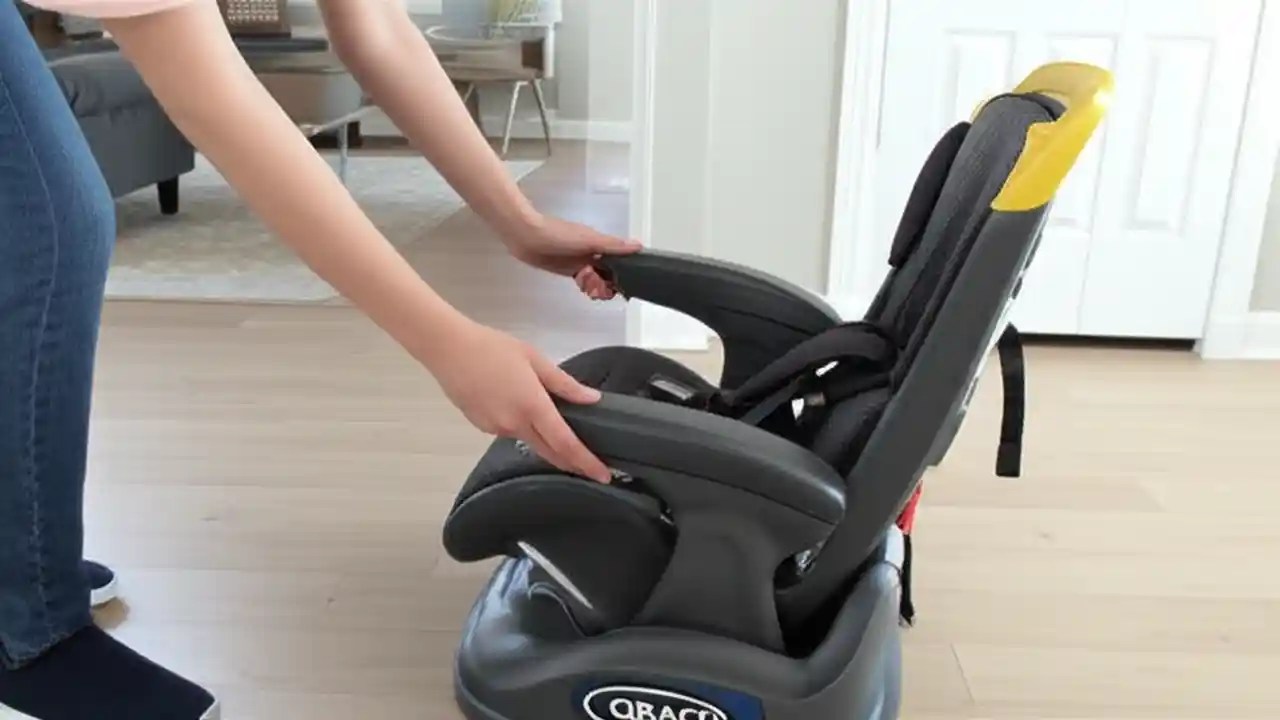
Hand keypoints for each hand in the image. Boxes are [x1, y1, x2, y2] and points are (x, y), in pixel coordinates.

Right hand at [428, 318, 612, 482]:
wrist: (448, 349)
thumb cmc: (492, 348)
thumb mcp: (534, 359)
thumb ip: (564, 384)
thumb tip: (591, 399)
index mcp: (532, 407)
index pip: (565, 443)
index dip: (586, 462)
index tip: (603, 475)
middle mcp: (514, 425)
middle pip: (549, 452)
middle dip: (572, 463)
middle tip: (591, 467)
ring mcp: (495, 429)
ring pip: (529, 440)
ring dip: (544, 438)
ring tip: (554, 421)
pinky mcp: (481, 427)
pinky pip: (509, 431)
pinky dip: (521, 425)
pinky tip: (516, 405)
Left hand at [505, 214, 641, 299]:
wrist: (526, 237)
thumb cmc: (558, 235)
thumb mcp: (589, 240)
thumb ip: (612, 246)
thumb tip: (638, 246)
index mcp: (600, 243)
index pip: (620, 260)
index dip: (624, 272)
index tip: (623, 283)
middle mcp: (592, 252)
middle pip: (609, 271)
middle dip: (609, 282)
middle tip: (602, 289)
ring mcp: (580, 261)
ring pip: (596, 277)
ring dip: (597, 285)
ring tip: (591, 288)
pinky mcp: (568, 269)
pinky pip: (583, 280)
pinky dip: (586, 285)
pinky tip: (584, 288)